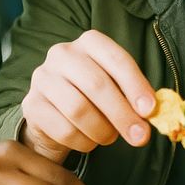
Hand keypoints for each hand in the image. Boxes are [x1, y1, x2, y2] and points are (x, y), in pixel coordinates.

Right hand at [20, 30, 155, 162]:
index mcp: (90, 42)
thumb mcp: (117, 88)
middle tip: (140, 137)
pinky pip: (64, 129)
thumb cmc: (94, 98)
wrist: (55, 115)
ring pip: (79, 110)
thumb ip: (135, 97)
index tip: (150, 111)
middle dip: (122, 115)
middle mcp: (63, 53)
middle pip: (97, 85)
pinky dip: (83, 142)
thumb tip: (153, 114)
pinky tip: (89, 141)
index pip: (117, 60)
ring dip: (102, 131)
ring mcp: (43, 77)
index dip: (135, 86)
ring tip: (110, 137)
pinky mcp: (31, 104)